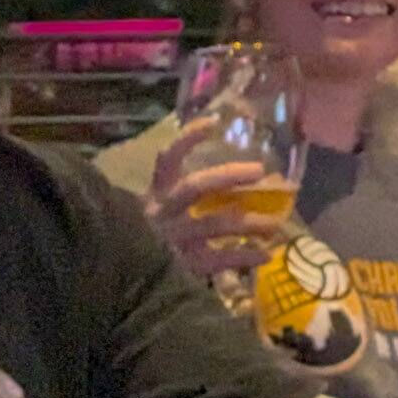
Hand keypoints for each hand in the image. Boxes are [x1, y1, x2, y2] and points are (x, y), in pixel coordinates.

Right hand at [143, 114, 292, 283]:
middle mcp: (162, 213)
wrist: (122, 273)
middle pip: (194, 187)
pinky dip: (242, 256)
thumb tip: (217, 160)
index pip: (167, 160)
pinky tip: (265, 254)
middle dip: (227, 176)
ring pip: (214, 224)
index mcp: (155, 194)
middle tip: (259, 170)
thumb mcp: (154, 208)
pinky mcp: (181, 266)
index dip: (187, 140)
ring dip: (248, 222)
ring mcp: (172, 240)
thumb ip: (180, 190)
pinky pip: (217, 260)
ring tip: (275, 223)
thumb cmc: (143, 236)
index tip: (212, 123)